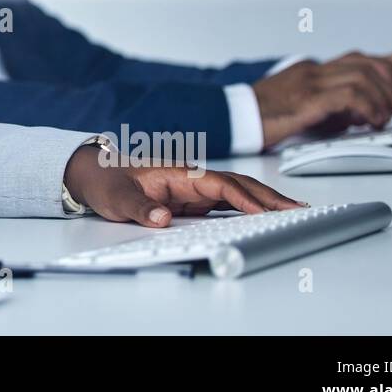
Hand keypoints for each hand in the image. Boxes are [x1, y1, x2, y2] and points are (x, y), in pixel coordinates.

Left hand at [63, 144, 302, 226]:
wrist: (93, 173)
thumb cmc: (106, 181)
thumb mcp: (116, 198)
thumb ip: (138, 208)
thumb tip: (161, 218)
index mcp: (178, 173)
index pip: (220, 184)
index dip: (244, 198)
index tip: (264, 212)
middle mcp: (192, 177)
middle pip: (238, 184)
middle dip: (268, 196)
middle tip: (298, 210)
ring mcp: (194, 187)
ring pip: (238, 192)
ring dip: (265, 201)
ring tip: (293, 212)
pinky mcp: (193, 198)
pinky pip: (227, 202)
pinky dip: (249, 207)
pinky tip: (265, 215)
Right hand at [253, 51, 391, 147]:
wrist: (235, 117)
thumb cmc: (270, 116)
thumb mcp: (314, 108)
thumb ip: (341, 104)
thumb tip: (373, 113)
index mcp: (325, 70)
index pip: (378, 58)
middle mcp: (322, 69)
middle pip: (379, 63)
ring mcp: (314, 80)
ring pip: (368, 75)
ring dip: (387, 100)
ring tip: (386, 120)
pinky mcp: (307, 97)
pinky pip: (350, 94)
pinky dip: (370, 107)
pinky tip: (371, 122)